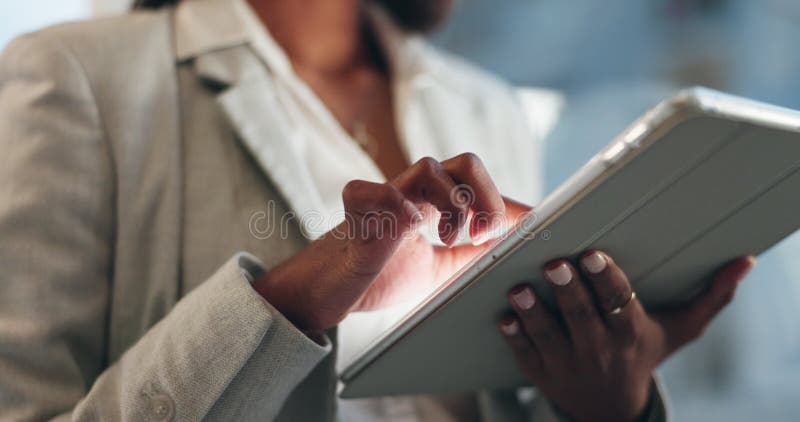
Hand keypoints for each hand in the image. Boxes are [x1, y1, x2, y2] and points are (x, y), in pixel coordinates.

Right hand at [254, 153, 509, 330]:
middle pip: (465, 162)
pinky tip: (406, 233)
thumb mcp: (440, 268)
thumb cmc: (382, 273)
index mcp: (433, 202)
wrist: (332, 292)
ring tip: (450, 238)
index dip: (507, 203)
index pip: (478, 185)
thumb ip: (472, 255)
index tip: (533, 226)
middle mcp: (412, 191)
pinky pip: (378, 191)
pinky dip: (398, 208)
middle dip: (487, 197)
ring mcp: (385, 195)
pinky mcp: (356, 207)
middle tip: (484, 233)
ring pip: (430, 167)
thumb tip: (514, 245)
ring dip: (453, 204)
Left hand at [499, 251, 755, 421]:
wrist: (612, 408)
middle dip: (567, 291)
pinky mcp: (541, 373)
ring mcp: (567, 364)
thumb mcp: (679, 330)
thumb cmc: (644, 353)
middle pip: (582, 318)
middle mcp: (599, 350)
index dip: (604, 279)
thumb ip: (709, 297)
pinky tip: (504, 317)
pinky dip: (514, 337)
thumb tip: (744, 263)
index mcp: (630, 333)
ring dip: (533, 312)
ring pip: (548, 336)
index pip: (618, 303)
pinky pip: (524, 354)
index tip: (591, 255)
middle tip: (554, 264)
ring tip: (519, 289)